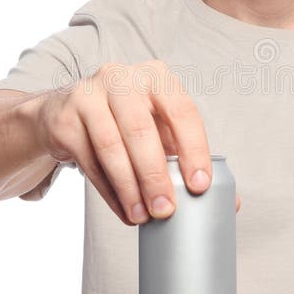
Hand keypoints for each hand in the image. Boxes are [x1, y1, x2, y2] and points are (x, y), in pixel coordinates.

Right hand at [30, 59, 240, 226]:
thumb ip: (187, 157)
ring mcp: (89, 95)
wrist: (68, 112)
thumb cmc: (126, 121)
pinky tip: (124, 211)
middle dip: (156, 176)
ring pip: (112, 147)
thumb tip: (229, 202)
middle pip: (142, 131)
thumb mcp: (159, 129)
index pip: (182, 112)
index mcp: (156, 76)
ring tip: (143, 217)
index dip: (193, 150)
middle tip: (166, 210)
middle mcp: (122, 78)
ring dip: (130, 188)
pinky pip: (89, 161)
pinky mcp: (65, 119)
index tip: (200, 186)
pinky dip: (108, 192)